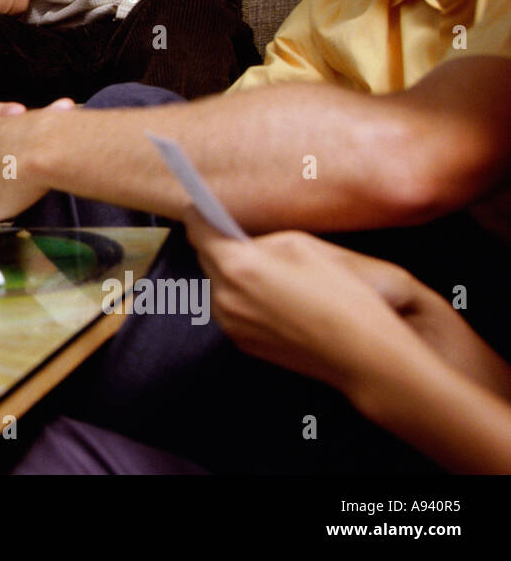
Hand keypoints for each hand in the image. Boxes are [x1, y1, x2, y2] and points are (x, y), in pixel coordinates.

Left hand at [182, 210, 428, 393]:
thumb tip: (243, 242)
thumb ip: (261, 240)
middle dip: (217, 246)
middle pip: (205, 260)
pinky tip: (272, 298)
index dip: (200, 216)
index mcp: (236, 266)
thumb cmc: (340, 294)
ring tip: (263, 271)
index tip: (200, 208)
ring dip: (230, 276)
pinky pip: (231, 311)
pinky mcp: (243, 345)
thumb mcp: (301, 245)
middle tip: (236, 237)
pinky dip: (241, 299)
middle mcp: (224, 298)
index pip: (199, 231)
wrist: (362, 352)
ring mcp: (231, 325)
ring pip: (217, 287)